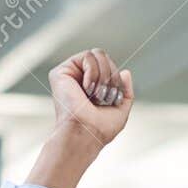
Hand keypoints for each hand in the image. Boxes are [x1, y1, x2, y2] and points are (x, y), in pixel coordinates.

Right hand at [25, 48, 133, 187]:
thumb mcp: (121, 109)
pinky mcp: (61, 72)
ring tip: (96, 95)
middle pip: (104, 56)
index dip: (117, 79)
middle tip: (104, 96)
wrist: (87, 133)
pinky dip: (94, 73)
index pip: (109, 66)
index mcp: (92, 86)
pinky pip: (88, 56)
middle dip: (112, 76)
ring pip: (98, 54)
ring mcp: (70, 74)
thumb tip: (126, 71)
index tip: (113, 99)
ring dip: (104, 77)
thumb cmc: (101, 128)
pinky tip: (87, 89)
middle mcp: (80, 78)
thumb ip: (125, 91)